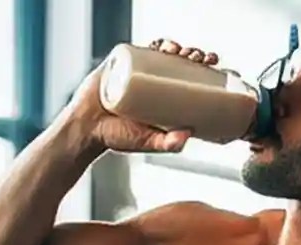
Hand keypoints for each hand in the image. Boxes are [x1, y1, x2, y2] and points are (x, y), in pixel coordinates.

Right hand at [65, 39, 218, 153]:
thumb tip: (188, 135)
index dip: (205, 72)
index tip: (214, 67)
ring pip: (162, 53)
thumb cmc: (119, 137)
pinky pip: (140, 48)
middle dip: (194, 56)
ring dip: (177, 47)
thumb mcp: (148, 142)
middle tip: (202, 58)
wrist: (86, 129)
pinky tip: (164, 46)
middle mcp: (154, 83)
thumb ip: (168, 143)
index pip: (191, 81)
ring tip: (182, 51)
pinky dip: (154, 44)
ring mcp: (138, 71)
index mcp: (167, 99)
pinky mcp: (121, 63)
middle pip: (180, 63)